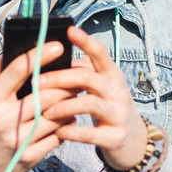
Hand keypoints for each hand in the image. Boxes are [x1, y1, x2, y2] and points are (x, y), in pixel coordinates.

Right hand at [0, 42, 76, 171]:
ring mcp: (18, 140)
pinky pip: (56, 136)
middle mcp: (4, 119)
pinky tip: (69, 117)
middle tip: (77, 74)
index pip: (18, 71)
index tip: (57, 45)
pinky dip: (66, 125)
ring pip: (55, 115)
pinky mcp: (29, 156)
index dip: (40, 55)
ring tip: (76, 95)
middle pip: (45, 94)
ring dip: (69, 104)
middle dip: (65, 82)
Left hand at [38, 26, 148, 170]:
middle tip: (37, 82)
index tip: (69, 30)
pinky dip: (71, 131)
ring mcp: (119, 114)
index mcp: (113, 75)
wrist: (134, 141)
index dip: (85, 41)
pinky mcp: (115, 137)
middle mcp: (118, 91)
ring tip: (45, 111)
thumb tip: (52, 60)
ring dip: (64, 106)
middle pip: (88, 78)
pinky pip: (90, 134)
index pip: (100, 53)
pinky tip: (58, 131)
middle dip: (60, 78)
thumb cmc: (108, 108)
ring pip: (89, 104)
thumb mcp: (101, 87)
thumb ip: (82, 73)